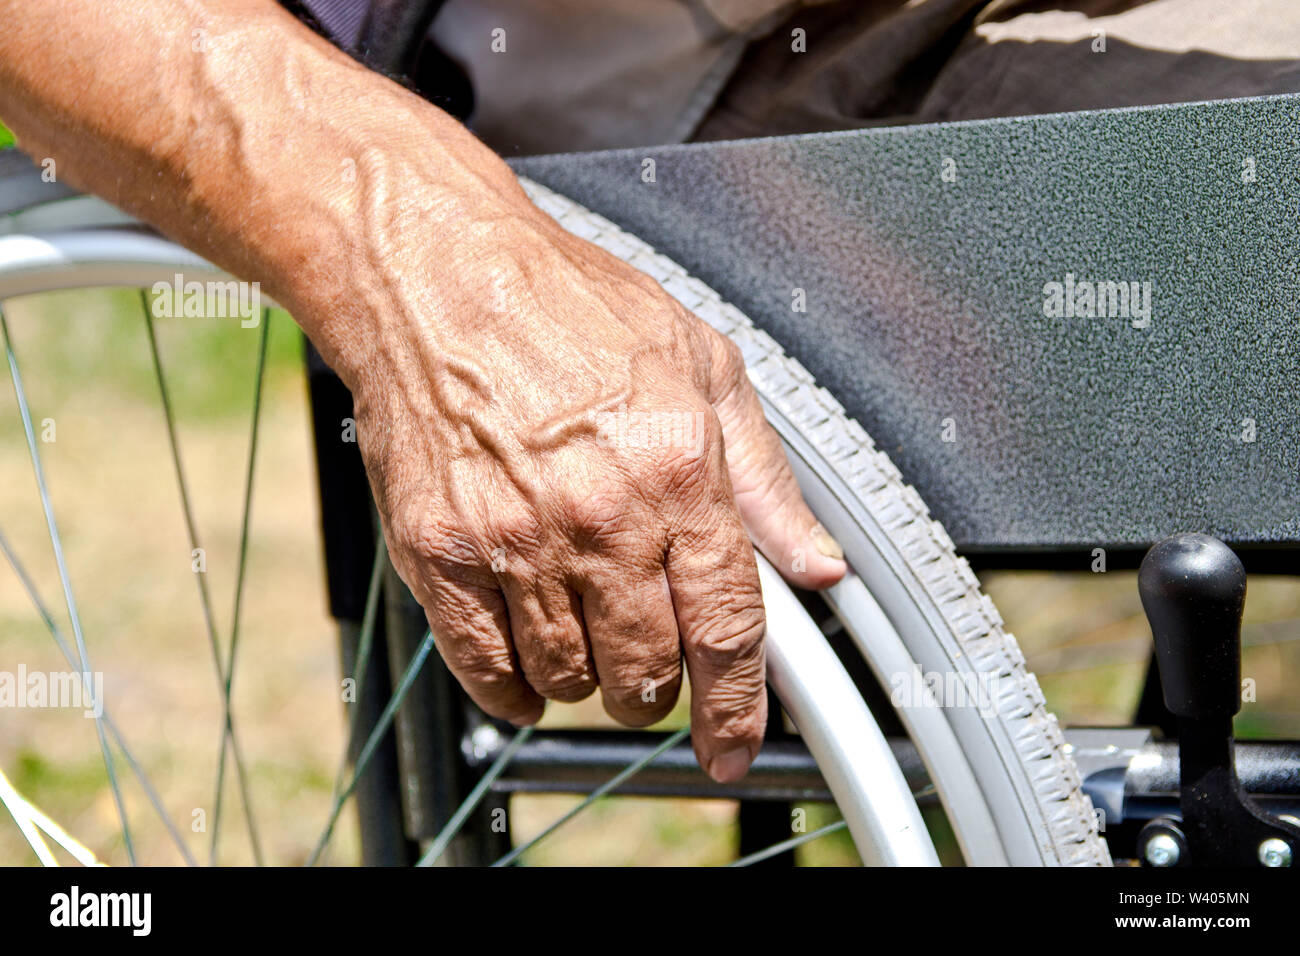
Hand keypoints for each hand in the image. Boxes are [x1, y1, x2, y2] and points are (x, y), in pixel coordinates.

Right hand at [338, 189, 845, 781]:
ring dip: (589, 680)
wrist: (439, 279)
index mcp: (677, 472)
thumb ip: (766, 480)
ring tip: (585, 632)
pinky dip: (515, 689)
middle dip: (659, 688)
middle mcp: (600, 517)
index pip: (727, 628)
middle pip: (648, 670)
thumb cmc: (568, 308)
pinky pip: (487, 670)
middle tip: (651, 660)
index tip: (735, 744)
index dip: (739, 707)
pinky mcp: (442, 553)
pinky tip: (528, 662)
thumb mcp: (705, 367)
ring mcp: (514, 540)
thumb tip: (817, 562)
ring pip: (571, 680)